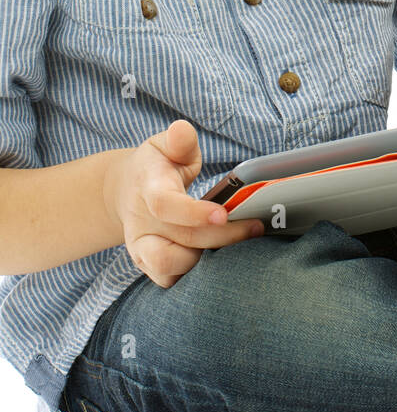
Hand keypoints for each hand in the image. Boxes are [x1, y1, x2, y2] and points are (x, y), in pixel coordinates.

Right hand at [104, 119, 264, 288]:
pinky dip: (190, 277)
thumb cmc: (156, 166)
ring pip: (169, 268)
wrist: (126, 191)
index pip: (165, 205)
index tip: (222, 214)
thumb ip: (179, 140)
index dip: (193, 213)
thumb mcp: (164, 145)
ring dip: (205, 261)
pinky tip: (215, 260)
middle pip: (182, 239)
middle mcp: (142, 223)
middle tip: (255, 227)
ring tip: (233, 243)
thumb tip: (182, 130)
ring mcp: (142, 247)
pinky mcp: (147, 264)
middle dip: (223, 238)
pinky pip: (167, 281)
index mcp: (149, 189)